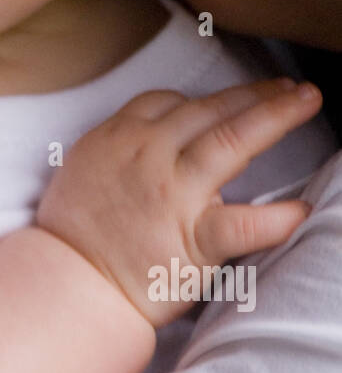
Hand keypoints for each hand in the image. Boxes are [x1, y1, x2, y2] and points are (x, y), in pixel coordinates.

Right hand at [36, 78, 321, 326]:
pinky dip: (278, 217)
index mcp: (120, 137)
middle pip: (210, 109)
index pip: (169, 102)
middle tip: (288, 88)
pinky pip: (244, 222)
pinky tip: (302, 210)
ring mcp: (174, 194)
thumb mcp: (81, 168)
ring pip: (232, 139)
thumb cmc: (71, 235)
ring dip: (274, 115)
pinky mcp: (194, 239)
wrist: (67, 285)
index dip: (207, 99)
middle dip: (255, 93)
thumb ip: (118, 147)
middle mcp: (149, 154)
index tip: (231, 100)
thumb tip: (150, 142)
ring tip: (305, 100)